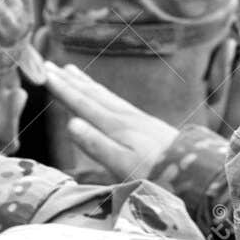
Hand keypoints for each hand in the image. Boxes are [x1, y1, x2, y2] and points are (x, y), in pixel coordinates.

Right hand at [43, 61, 177, 181]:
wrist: (196, 171)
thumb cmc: (157, 174)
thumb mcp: (123, 165)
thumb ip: (97, 145)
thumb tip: (70, 123)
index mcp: (115, 126)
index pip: (82, 104)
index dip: (62, 89)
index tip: (43, 73)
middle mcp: (125, 117)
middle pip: (92, 94)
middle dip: (69, 81)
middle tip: (49, 65)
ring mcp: (137, 119)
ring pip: (105, 96)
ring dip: (85, 83)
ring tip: (71, 71)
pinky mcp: (147, 125)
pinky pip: (117, 102)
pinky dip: (103, 94)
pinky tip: (105, 97)